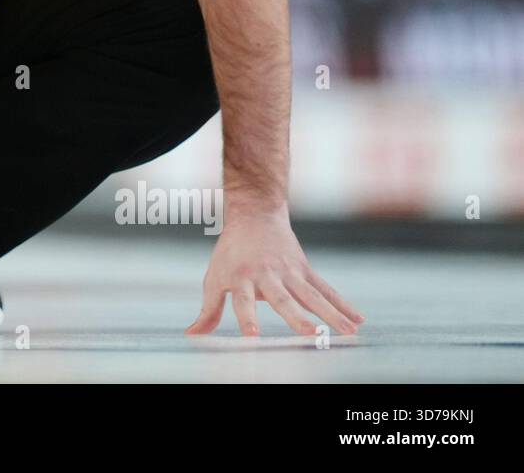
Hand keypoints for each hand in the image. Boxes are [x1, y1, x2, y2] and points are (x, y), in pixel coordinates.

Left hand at [185, 205, 363, 336]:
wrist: (254, 215)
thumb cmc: (231, 254)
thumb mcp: (215, 278)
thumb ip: (209, 310)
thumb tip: (192, 335)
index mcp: (241, 278)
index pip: (242, 301)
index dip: (247, 317)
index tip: (253, 335)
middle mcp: (267, 275)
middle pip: (283, 299)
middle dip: (297, 317)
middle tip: (311, 335)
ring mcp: (289, 272)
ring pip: (312, 295)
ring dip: (331, 314)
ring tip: (347, 333)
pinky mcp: (305, 269)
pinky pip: (326, 289)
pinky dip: (342, 304)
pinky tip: (358, 321)